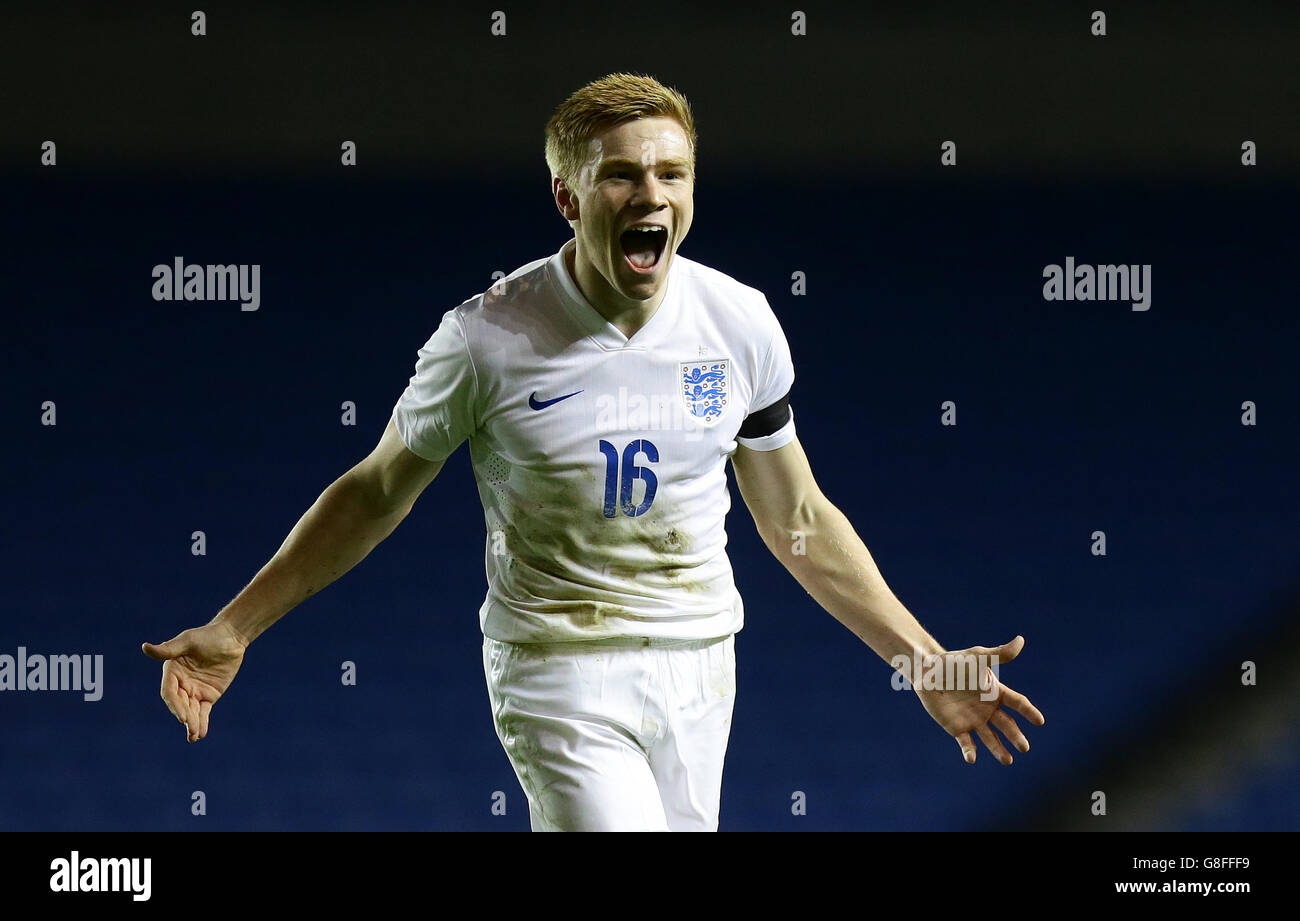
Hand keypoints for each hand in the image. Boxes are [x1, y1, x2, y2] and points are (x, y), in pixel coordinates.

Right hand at [142, 621, 248, 741]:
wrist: (231, 637)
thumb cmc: (208, 635)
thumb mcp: (189, 640)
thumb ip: (169, 649)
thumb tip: (145, 647)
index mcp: (172, 672)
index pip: (169, 692)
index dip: (175, 704)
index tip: (183, 716)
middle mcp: (181, 683)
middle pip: (180, 704)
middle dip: (185, 716)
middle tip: (191, 726)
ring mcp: (194, 691)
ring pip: (191, 710)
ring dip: (192, 724)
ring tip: (194, 736)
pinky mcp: (208, 695)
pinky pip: (203, 711)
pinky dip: (202, 723)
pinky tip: (200, 734)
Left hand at [912, 635, 1044, 764]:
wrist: (928, 672)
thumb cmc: (954, 662)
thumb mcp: (977, 657)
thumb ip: (998, 654)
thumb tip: (1021, 640)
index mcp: (995, 693)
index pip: (1017, 703)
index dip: (1028, 711)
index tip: (1039, 721)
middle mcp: (988, 710)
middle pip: (1007, 725)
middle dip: (1016, 736)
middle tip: (1024, 747)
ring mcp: (974, 720)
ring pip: (990, 738)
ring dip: (998, 750)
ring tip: (1008, 760)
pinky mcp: (957, 729)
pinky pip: (966, 743)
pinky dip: (969, 751)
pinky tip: (971, 758)